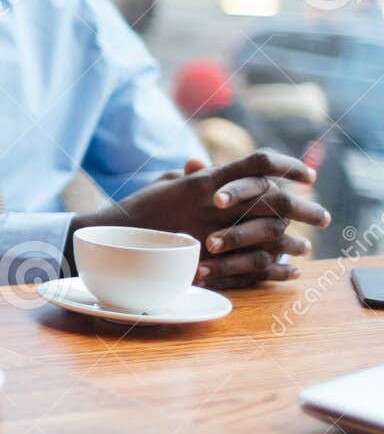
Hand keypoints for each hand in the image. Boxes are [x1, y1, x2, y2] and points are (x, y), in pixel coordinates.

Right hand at [69, 150, 328, 286]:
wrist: (108, 238)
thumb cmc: (135, 211)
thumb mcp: (162, 186)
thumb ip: (189, 178)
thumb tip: (200, 167)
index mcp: (206, 181)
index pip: (258, 163)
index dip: (288, 165)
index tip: (307, 175)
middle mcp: (213, 204)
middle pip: (275, 199)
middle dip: (304, 208)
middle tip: (323, 217)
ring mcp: (211, 231)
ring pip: (269, 233)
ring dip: (293, 241)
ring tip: (306, 247)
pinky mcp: (207, 259)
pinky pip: (253, 263)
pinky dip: (276, 268)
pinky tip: (289, 271)